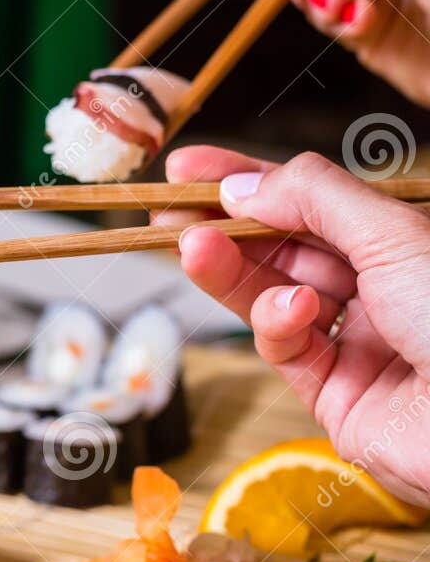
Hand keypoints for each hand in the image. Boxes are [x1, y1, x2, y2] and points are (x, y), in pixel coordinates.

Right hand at [164, 145, 429, 505]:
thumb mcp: (390, 233)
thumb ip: (312, 198)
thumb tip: (242, 184)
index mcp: (397, 242)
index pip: (309, 200)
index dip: (248, 180)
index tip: (189, 167)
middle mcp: (377, 289)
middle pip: (280, 247)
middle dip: (223, 226)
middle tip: (166, 209)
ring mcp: (353, 341)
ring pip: (271, 295)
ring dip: (229, 269)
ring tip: (191, 246)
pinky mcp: (333, 394)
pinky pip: (285, 349)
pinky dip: (276, 325)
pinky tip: (289, 310)